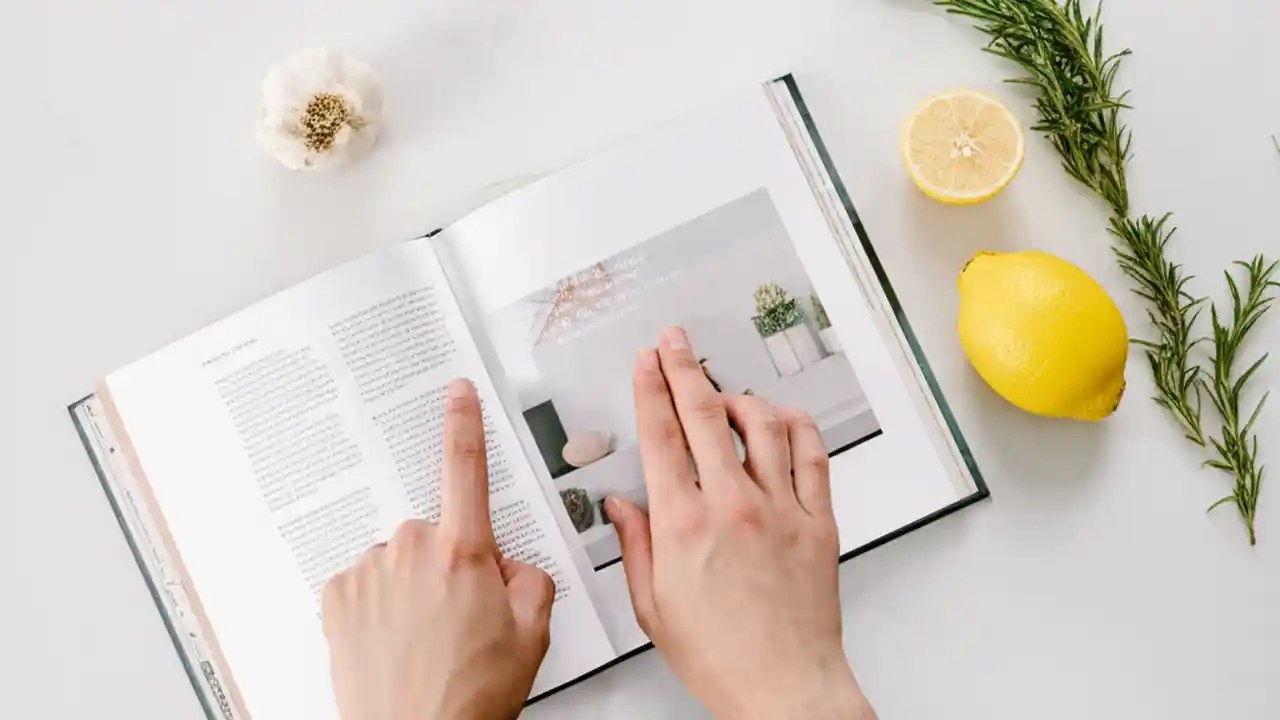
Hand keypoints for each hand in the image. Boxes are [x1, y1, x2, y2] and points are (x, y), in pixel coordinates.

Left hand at [321, 379, 554, 719]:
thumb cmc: (470, 694)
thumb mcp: (532, 632)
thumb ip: (531, 579)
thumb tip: (511, 565)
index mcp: (464, 552)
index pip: (466, 467)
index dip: (463, 422)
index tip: (457, 391)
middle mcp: (411, 551)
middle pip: (434, 532)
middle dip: (447, 561)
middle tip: (457, 614)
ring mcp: (369, 572)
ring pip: (398, 560)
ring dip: (409, 585)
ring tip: (423, 637)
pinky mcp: (337, 596)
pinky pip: (366, 582)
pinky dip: (378, 602)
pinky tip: (393, 637)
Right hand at [606, 326, 874, 719]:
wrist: (784, 689)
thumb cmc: (721, 657)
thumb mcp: (652, 608)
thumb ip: (635, 547)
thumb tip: (621, 505)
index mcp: (683, 526)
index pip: (661, 435)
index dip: (651, 388)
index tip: (646, 363)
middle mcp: (732, 506)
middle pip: (705, 414)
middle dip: (685, 368)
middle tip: (676, 343)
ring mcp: (780, 508)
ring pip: (761, 424)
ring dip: (737, 395)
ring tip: (723, 390)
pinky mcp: (817, 520)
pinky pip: (811, 454)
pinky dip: (796, 425)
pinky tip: (782, 418)